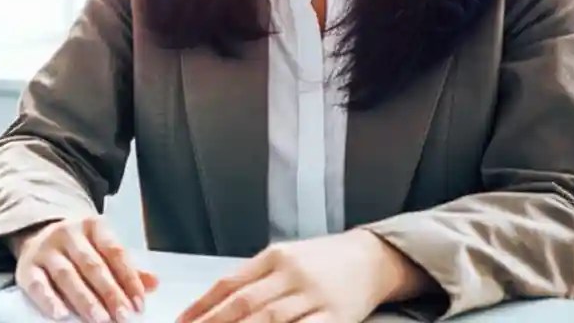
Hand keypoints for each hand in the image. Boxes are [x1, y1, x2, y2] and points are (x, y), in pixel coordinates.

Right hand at [11, 216, 158, 322]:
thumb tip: (153, 284)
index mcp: (93, 226)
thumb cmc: (79, 247)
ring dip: (85, 300)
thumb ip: (127, 268)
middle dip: (110, 293)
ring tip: (100, 319)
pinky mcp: (26, 266)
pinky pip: (37, 285)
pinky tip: (61, 315)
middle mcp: (69, 233)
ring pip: (67, 275)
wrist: (38, 232)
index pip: (115, 252)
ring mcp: (46, 249)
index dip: (129, 278)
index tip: (139, 303)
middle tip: (123, 316)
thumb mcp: (103, 248)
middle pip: (93, 265)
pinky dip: (49, 300)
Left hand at [178, 229, 431, 322]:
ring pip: (270, 321)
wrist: (371, 259)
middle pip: (245, 304)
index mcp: (275, 256)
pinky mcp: (335, 318)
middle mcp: (292, 275)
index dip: (202, 307)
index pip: (230, 284)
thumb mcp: (285, 258)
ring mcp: (314, 297)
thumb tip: (214, 304)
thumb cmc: (322, 261)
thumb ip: (253, 277)